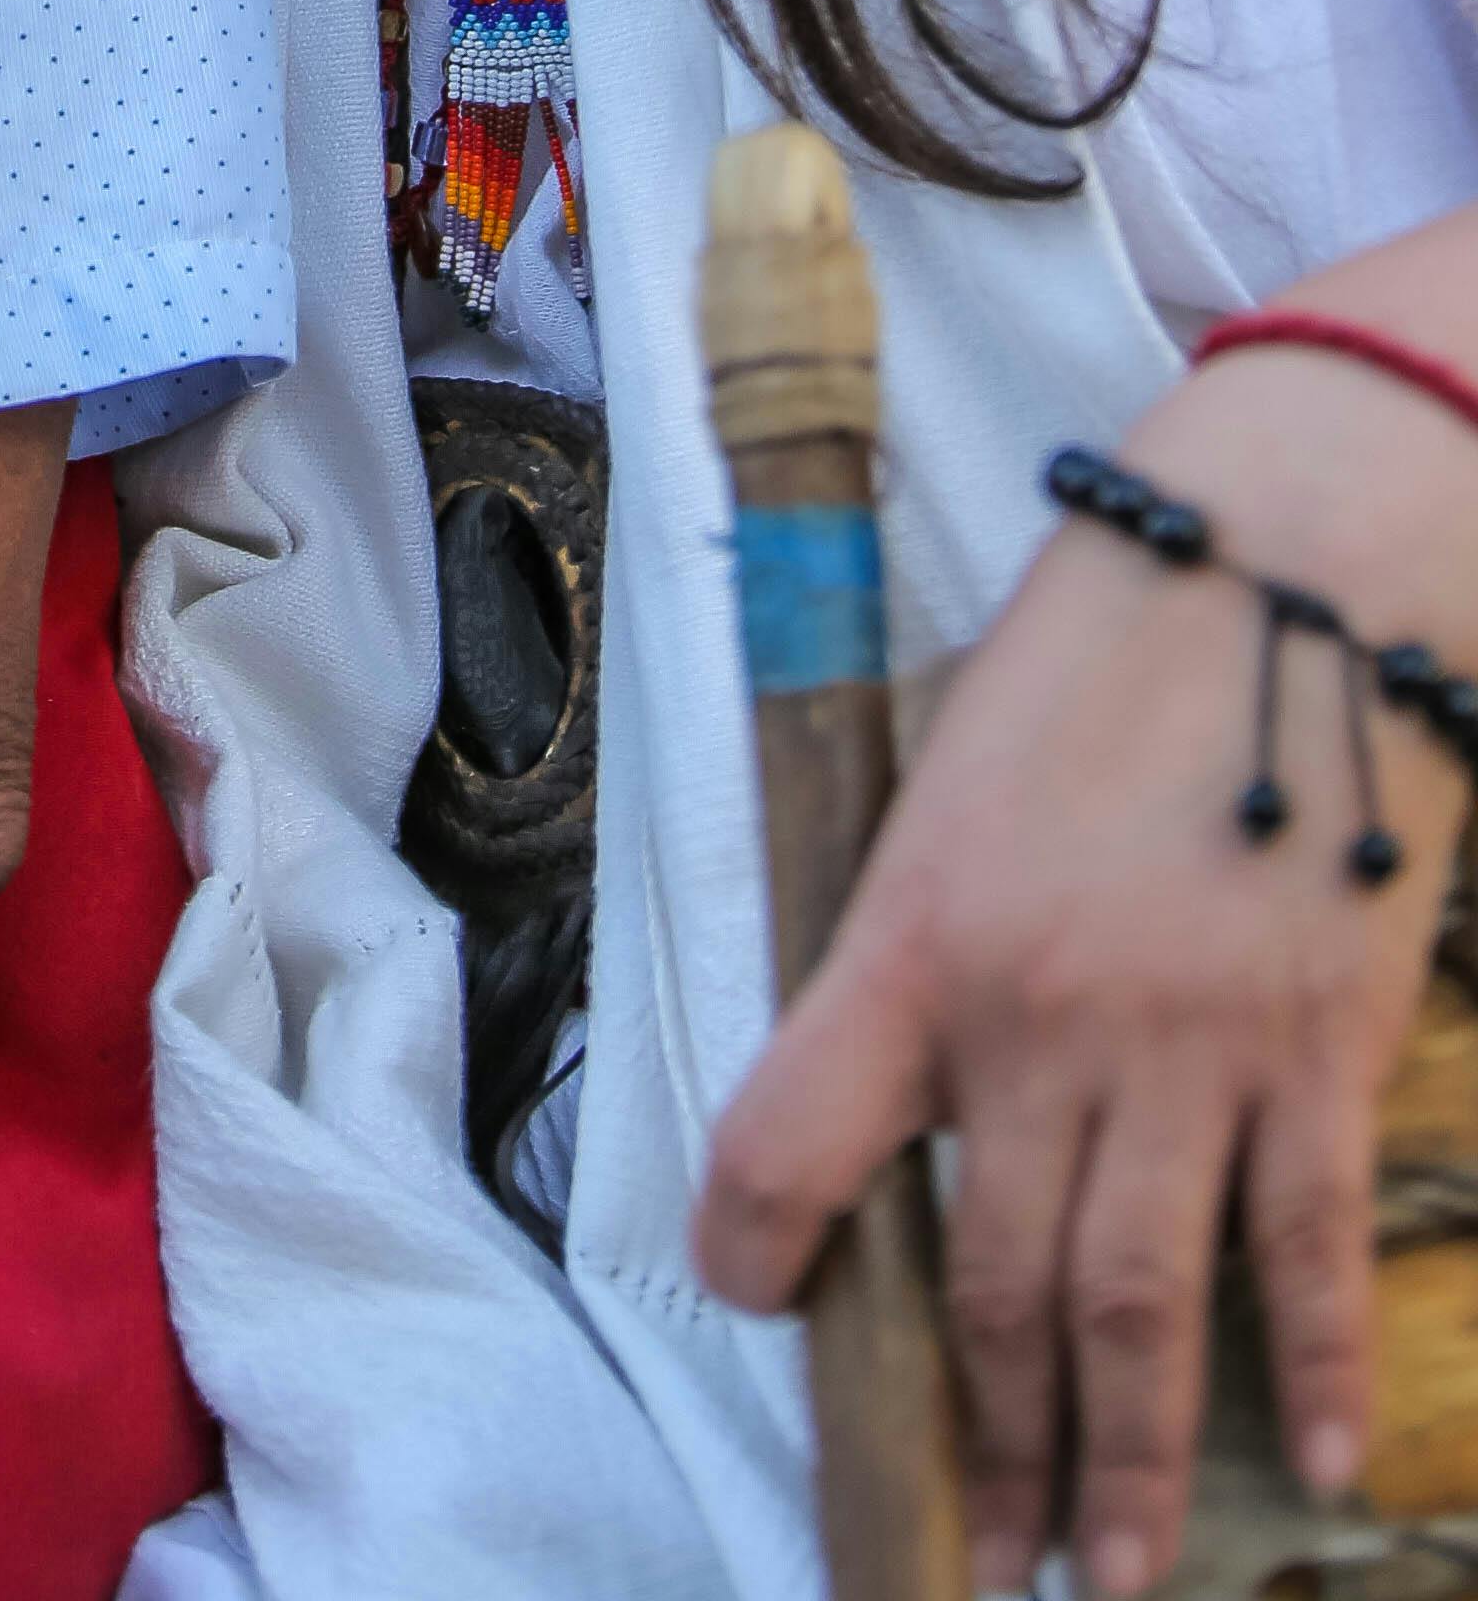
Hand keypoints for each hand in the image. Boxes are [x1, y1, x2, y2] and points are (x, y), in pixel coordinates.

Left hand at [696, 320, 1477, 1597]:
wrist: (1283, 574)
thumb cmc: (1096, 651)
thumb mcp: (950, 774)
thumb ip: (923, 931)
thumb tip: (900, 1071)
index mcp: (917, 934)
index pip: (789, 1134)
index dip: (758, 1244)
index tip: (769, 1309)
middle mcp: (1040, 1018)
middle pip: (995, 1277)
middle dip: (990, 1437)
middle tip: (992, 1557)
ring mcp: (1190, 1048)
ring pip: (1138, 1303)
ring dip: (1127, 1460)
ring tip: (1119, 1572)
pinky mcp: (1317, 1052)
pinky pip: (1304, 1247)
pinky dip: (1303, 1368)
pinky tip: (1305, 1463)